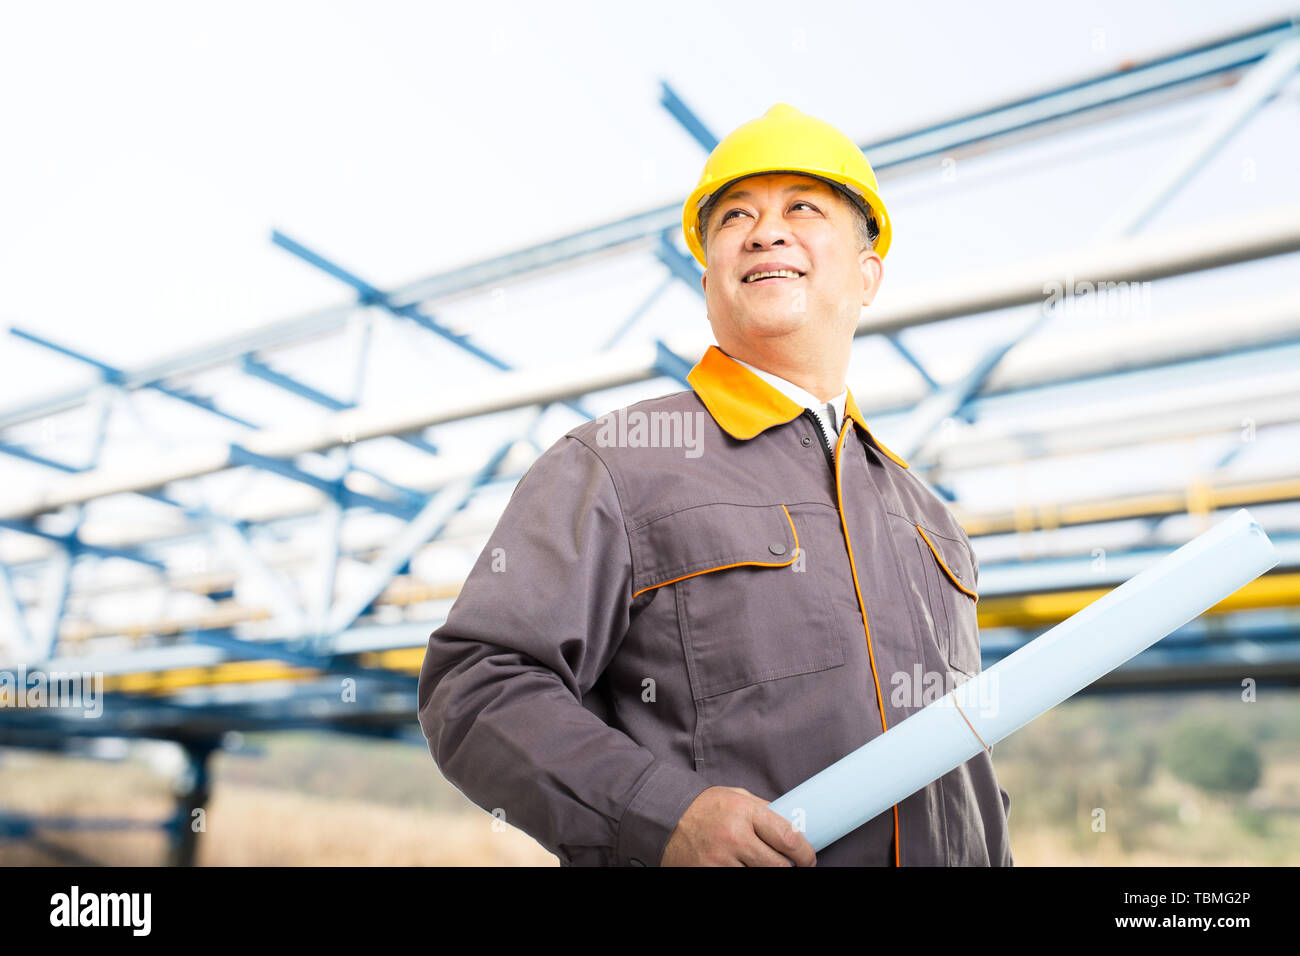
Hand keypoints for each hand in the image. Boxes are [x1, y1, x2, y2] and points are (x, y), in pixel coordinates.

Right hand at [660, 785, 816, 865]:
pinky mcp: (710, 874)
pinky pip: (738, 881)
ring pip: (760, 877)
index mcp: (744, 811)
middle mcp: (734, 836)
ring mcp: (720, 859)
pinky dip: (745, 875)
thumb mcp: (736, 797)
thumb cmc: (704, 807)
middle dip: (789, 868)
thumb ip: (763, 810)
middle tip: (790, 865)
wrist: (664, 818)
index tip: (808, 858)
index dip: (805, 853)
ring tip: (760, 863)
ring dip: (765, 872)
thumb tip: (792, 825)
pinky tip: (743, 867)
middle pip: (779, 866)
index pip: (788, 837)